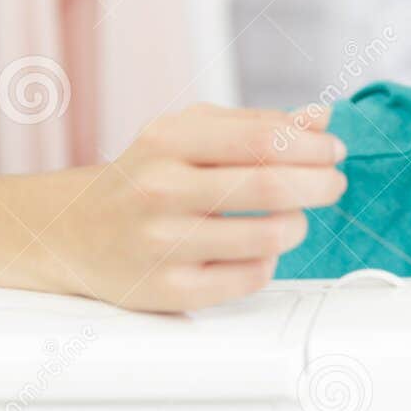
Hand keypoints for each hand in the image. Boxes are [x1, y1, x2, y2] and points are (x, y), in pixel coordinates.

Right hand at [52, 104, 346, 310]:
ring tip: (293, 218)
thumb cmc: (145, 178)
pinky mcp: (170, 290)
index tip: (334, 152)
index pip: (265, 138)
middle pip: (273, 187)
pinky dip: (269, 261)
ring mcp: (163, 242)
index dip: (314, 147)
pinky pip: (250, 277)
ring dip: (297, 225)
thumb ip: (256, 124)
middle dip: (321, 185)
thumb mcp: (189, 134)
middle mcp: (161, 188)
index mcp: (168, 141)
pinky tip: (258, 249)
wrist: (76, 232)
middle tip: (332, 184)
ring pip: (269, 236)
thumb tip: (321, 120)